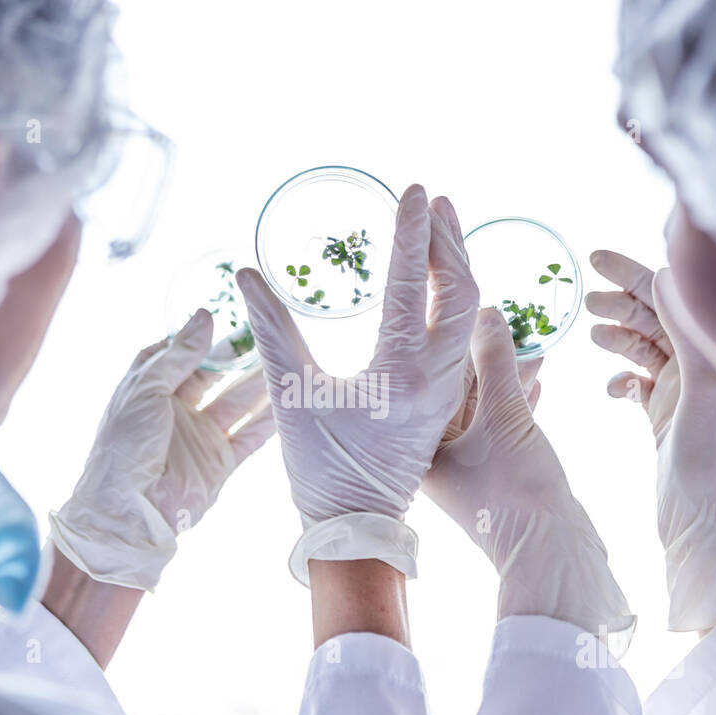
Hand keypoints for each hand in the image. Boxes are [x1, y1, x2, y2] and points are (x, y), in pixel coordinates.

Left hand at [49, 310, 274, 591]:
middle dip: (241, 355)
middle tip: (272, 332)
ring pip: (238, 401)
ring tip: (290, 358)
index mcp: (151, 386)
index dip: (206, 335)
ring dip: (262, 383)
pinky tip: (292, 401)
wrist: (128, 513)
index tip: (235, 312)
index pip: (182, 352)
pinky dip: (271, 420)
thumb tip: (205, 315)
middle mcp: (178, 407)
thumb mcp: (146, 389)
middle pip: (217, 375)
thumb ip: (179, 355)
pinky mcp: (220, 462)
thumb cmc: (124, 446)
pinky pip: (251, 436)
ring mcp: (201, 435)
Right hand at [236, 184, 478, 578]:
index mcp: (401, 372)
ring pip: (469, 311)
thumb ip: (273, 329)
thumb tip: (246, 272)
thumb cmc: (319, 465)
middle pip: (461, 289)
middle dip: (446, 239)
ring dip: (455, 265)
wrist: (354, 525)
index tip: (410, 188)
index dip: (410, 231)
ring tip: (438, 226)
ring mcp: (449, 389)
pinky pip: (465, 334)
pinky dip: (456, 297)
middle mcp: (437, 377)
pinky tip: (440, 281)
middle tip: (430, 199)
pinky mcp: (447, 399)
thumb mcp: (290, 394)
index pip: (413, 283)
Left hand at [419, 205, 632, 641]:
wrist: (548, 562)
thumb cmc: (519, 500)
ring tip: (497, 307)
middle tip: (460, 260)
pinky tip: (530, 370)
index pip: (424, 346)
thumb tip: (486, 310)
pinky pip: (494, 414)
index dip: (431, 292)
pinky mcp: (487, 465)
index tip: (433, 241)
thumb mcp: (508, 421)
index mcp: (421, 429)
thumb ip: (496, 364)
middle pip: (444, 362)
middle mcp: (430, 440)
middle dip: (460, 315)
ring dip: (492, 352)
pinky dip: (511, 389)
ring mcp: (458, 453)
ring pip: (472, 387)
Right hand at [588, 250, 715, 631]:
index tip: (592, 260)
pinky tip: (610, 389)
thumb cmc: (713, 459)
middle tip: (583, 298)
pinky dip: (621, 380)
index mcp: (715, 353)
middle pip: (657, 318)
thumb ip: (689, 329)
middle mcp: (703, 368)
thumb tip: (666, 276)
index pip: (672, 297)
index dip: (633, 274)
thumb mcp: (702, 385)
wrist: (707, 522)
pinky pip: (638, 385)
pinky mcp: (665, 419)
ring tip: (590, 334)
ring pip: (645, 349)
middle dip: (621, 302)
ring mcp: (683, 393)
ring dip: (618, 337)